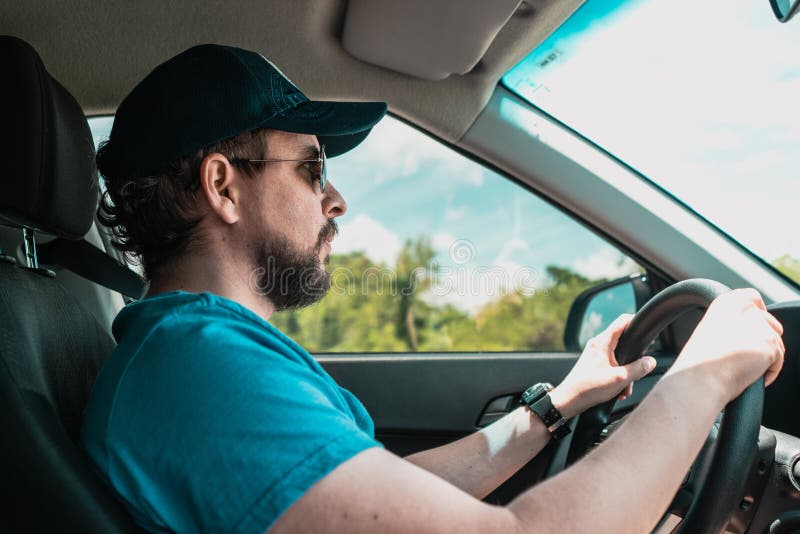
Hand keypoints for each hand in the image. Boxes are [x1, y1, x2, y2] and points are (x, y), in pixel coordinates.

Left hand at [550, 314, 656, 418]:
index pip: (622, 321)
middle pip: (624, 342)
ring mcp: (595, 354)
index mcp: (602, 342)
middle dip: (633, 359)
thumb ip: (638, 369)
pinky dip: (618, 377)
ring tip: (624, 388)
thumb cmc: (588, 388)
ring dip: (626, 373)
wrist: (570, 400)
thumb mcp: (619, 379)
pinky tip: (618, 390)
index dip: (635, 321)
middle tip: (636, 372)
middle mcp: (598, 345)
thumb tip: (651, 361)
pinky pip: (612, 365)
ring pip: (619, 357)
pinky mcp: (594, 364)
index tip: (646, 328)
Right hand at [667, 288, 784, 403]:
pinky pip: (778, 360)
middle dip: (763, 340)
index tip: (755, 326)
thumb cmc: (699, 361)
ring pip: (776, 343)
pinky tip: (752, 376)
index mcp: (727, 302)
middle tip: (747, 356)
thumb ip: (732, 323)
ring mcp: (761, 326)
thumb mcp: (711, 330)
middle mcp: (746, 309)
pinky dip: (769, 371)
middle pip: (770, 323)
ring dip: (766, 357)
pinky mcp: (771, 344)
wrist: (702, 376)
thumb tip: (750, 333)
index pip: (753, 297)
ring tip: (746, 369)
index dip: (758, 311)